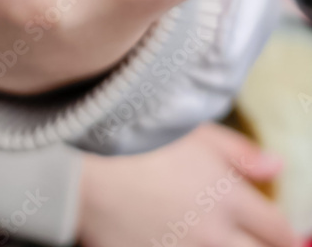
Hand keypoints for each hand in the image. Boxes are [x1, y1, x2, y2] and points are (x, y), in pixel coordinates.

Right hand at [78, 124, 300, 246]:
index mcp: (226, 198)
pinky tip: (183, 242)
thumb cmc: (137, 141)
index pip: (277, 229)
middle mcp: (214, 235)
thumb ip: (239, 151)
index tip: (284, 234)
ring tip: (215, 239)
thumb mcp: (192, 132)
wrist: (82, 174)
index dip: (285, 234)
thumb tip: (277, 167)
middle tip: (257, 241)